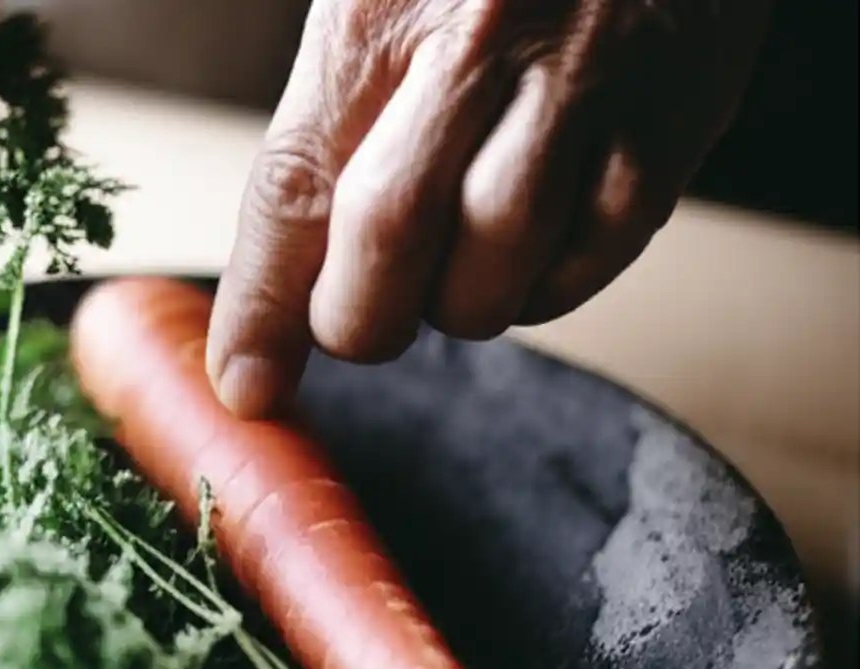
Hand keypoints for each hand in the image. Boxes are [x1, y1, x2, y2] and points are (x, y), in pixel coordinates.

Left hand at [207, 0, 771, 417]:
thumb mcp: (377, 3)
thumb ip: (326, 129)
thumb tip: (287, 274)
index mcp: (379, 17)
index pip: (295, 189)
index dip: (262, 306)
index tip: (247, 384)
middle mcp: (478, 51)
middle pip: (386, 245)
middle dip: (358, 320)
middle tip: (359, 317)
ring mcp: (582, 94)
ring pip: (490, 278)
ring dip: (456, 306)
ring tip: (454, 263)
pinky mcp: (667, 130)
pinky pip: (588, 266)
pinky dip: (543, 288)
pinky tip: (529, 247)